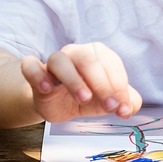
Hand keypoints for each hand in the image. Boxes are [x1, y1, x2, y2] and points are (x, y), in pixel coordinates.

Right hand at [20, 43, 142, 123]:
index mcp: (98, 54)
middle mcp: (77, 52)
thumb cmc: (86, 96)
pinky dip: (37, 74)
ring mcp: (54, 60)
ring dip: (74, 80)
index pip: (112, 66)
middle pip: (89, 62)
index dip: (120, 88)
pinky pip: (31, 66)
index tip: (123, 109)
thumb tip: (132, 106)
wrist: (57, 104)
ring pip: (61, 61)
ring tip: (84, 98)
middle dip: (102, 85)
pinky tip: (47, 88)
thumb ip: (125, 102)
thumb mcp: (107, 101)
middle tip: (110, 106)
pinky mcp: (35, 72)